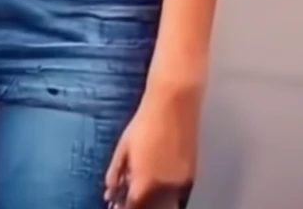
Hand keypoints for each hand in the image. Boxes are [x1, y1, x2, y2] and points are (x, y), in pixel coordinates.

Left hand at [104, 83, 199, 207]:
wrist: (174, 103)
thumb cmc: (146, 120)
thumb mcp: (124, 145)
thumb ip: (116, 170)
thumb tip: (110, 189)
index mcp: (145, 180)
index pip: (133, 206)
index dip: (123, 206)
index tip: (116, 204)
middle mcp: (164, 186)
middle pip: (151, 208)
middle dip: (139, 205)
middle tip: (129, 197)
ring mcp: (180, 182)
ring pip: (167, 204)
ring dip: (154, 203)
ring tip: (144, 190)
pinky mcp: (192, 174)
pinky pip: (179, 194)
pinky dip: (168, 194)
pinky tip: (159, 185)